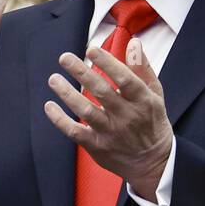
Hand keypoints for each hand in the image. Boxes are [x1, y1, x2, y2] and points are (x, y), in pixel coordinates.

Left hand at [44, 41, 171, 200]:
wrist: (153, 163)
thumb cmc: (152, 121)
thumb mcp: (155, 94)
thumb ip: (142, 68)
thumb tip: (133, 43)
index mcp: (143, 101)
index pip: (126, 79)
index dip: (108, 63)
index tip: (91, 49)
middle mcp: (127, 116)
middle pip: (102, 92)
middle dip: (81, 73)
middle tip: (64, 57)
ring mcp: (111, 132)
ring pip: (86, 111)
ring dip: (67, 94)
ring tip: (53, 79)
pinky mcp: (98, 146)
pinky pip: (75, 132)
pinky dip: (60, 120)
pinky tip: (49, 106)